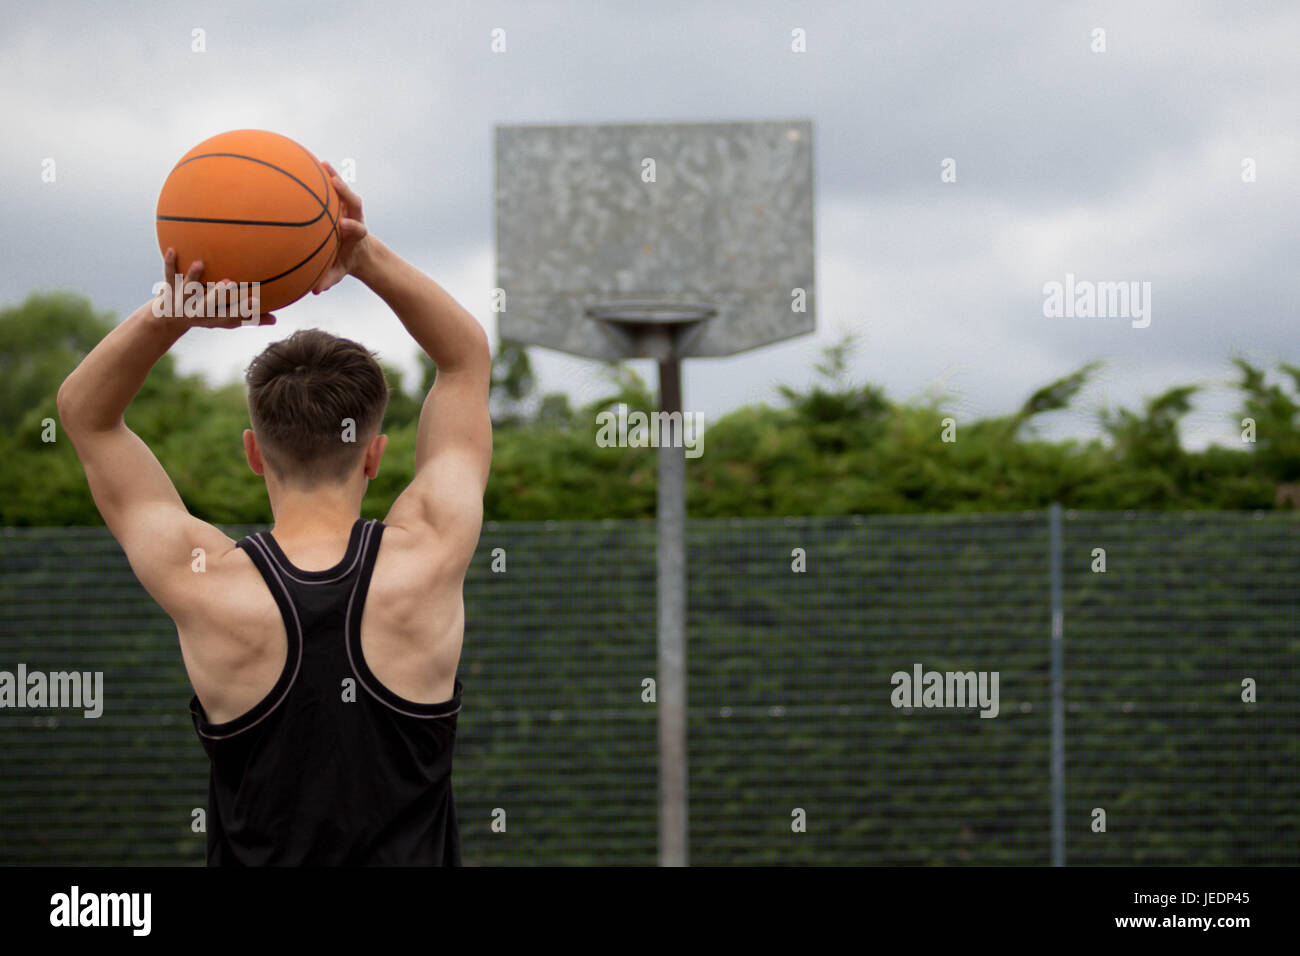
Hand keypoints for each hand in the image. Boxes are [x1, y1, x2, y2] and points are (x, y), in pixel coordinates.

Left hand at [159, 249, 276, 328]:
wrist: (169, 320)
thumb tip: (276, 320)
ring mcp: (182, 301)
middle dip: (217, 295)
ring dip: (192, 277)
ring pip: (188, 289)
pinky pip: (169, 275)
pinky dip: (170, 262)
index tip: (256, 300)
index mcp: (214, 318)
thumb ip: (250, 319)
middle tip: (229, 282)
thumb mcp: (226, 320)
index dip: (243, 309)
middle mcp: (198, 312)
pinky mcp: (170, 290)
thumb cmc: (206, 316)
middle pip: (208, 305)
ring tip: (199, 263)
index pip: (231, 316)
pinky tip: (172, 248)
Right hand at [312, 161, 371, 293]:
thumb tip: (316, 290)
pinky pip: (333, 188)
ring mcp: (349, 209)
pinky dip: (325, 176)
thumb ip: (329, 280)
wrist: (358, 251)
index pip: (359, 229)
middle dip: (346, 193)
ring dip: (335, 178)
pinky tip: (313, 164)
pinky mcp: (342, 203)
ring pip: (344, 191)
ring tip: (323, 164)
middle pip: (354, 203)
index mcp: (357, 235)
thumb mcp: (338, 272)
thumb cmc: (345, 262)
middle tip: (335, 182)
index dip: (354, 226)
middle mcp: (355, 218)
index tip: (344, 225)